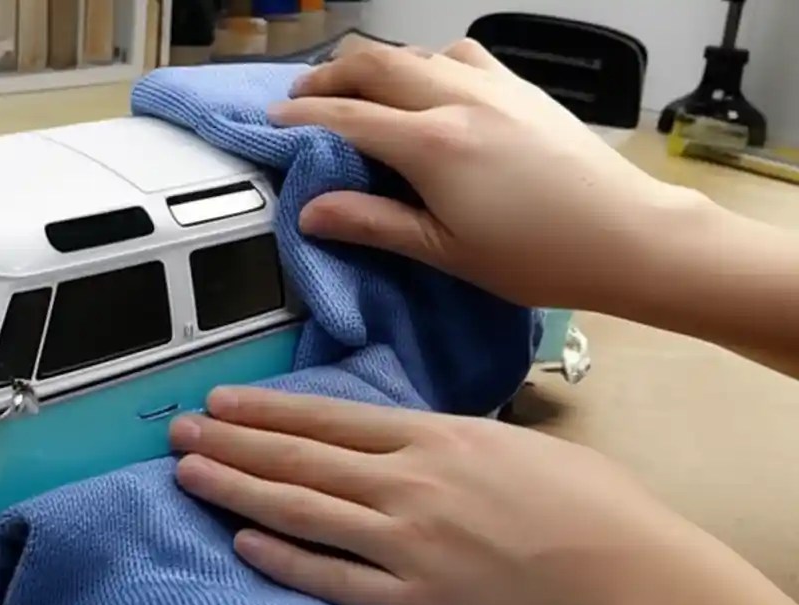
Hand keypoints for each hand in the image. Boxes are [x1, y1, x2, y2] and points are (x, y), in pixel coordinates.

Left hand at [166, 386, 775, 604]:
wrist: (632, 579)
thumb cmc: (593, 509)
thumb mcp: (517, 446)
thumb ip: (454, 441)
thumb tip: (415, 439)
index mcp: (437, 438)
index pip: (330, 419)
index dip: (267, 410)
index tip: (223, 401)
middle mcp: (410, 484)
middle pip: (300, 458)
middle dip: (232, 442)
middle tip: (179, 428)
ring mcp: (407, 543)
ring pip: (301, 510)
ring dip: (237, 489)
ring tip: (189, 473)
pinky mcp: (412, 601)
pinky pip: (332, 578)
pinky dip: (283, 559)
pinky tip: (243, 541)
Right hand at [269, 39, 702, 310]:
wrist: (627, 235)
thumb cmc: (539, 256)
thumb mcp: (445, 251)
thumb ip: (374, 224)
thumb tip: (312, 212)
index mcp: (434, 144)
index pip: (348, 116)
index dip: (303, 117)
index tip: (274, 122)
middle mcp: (459, 100)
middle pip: (374, 63)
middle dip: (329, 75)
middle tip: (301, 96)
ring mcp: (494, 86)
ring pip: (415, 51)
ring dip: (374, 63)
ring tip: (354, 87)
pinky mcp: (522, 87)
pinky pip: (460, 53)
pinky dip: (425, 59)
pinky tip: (426, 82)